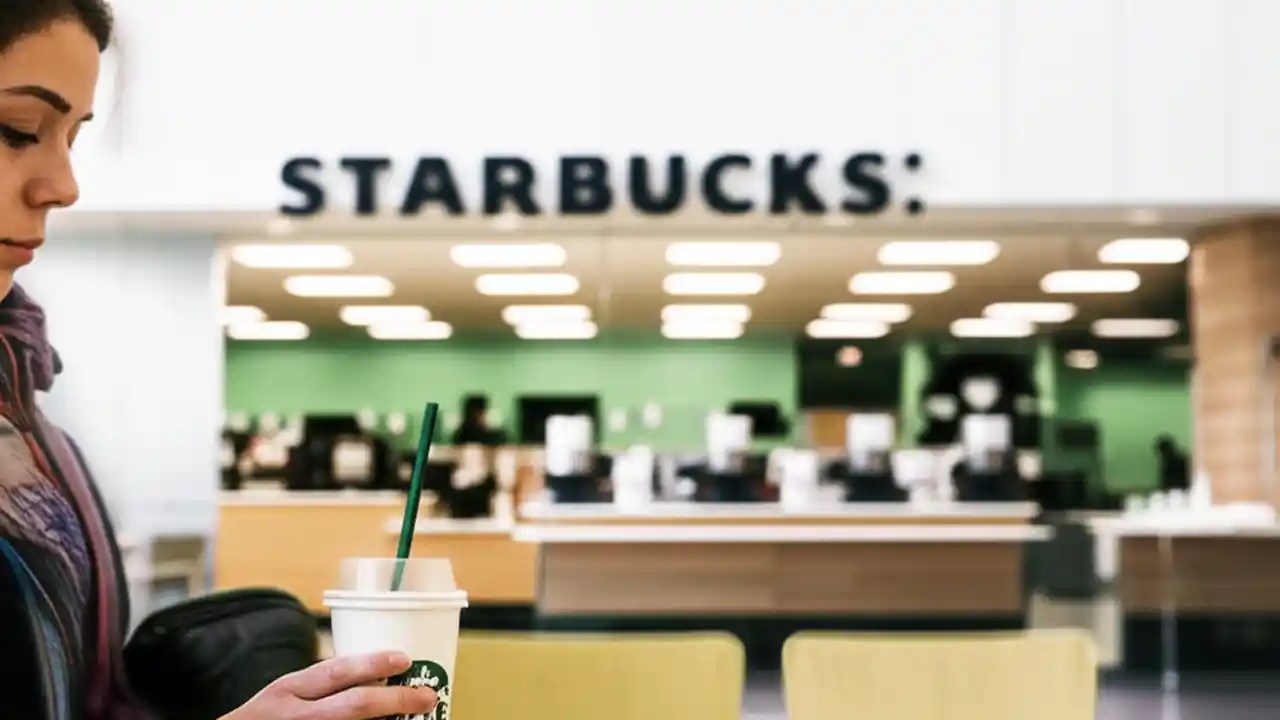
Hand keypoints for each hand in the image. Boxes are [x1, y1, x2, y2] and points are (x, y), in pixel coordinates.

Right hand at [222, 652, 436, 719]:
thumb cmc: (265, 719)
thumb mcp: (284, 694)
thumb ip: (321, 686)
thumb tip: (376, 676)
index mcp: (288, 690)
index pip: (335, 672)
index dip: (372, 663)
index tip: (404, 659)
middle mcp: (297, 716)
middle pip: (354, 706)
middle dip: (396, 700)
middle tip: (427, 696)